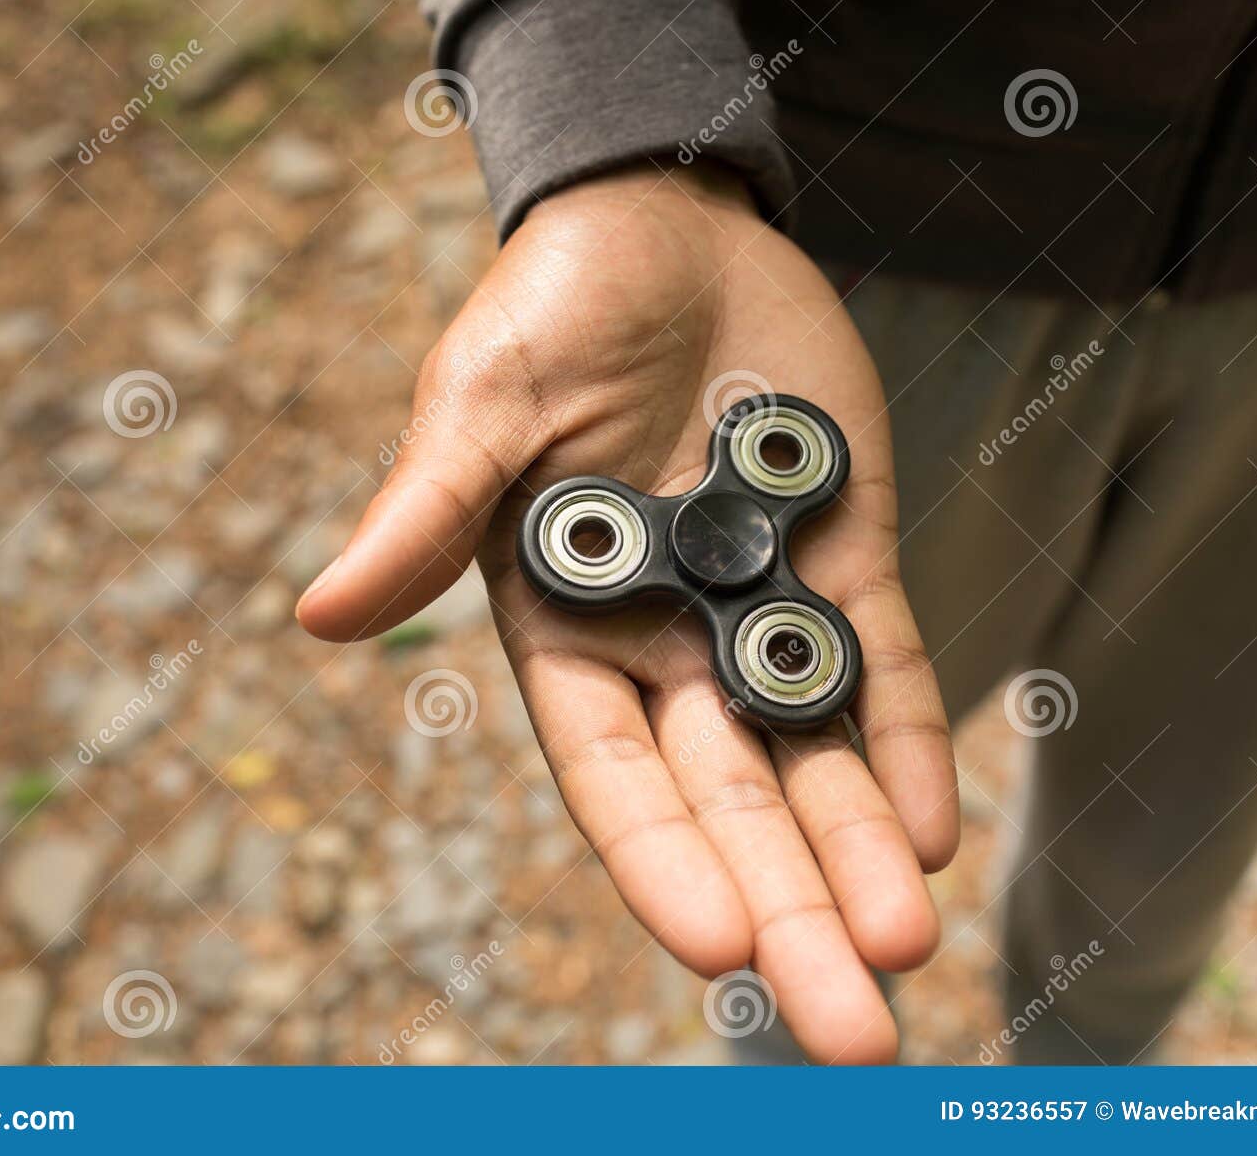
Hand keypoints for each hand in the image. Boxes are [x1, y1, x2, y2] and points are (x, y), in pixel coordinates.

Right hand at [296, 163, 958, 1062]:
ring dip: (863, 850)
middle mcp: (664, 644)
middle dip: (789, 910)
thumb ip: (426, 511)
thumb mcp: (481, 402)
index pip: (614, 775)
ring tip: (908, 949)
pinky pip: (880, 664)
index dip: (662, 861)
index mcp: (564, 628)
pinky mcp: (846, 557)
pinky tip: (937, 829)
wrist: (666, 225)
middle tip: (851, 1032)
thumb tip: (319, 612)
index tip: (717, 947)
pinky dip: (907, 742)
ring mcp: (759, 607)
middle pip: (731, 800)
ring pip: (815, 756)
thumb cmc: (549, 305)